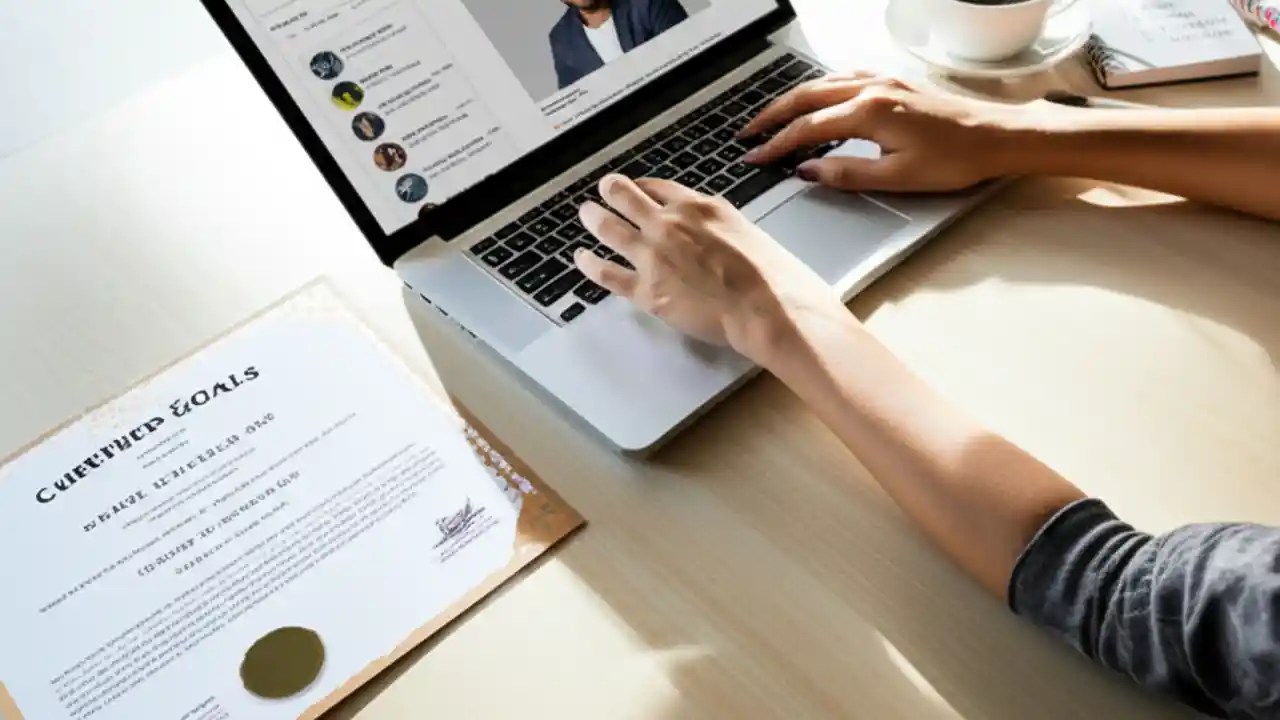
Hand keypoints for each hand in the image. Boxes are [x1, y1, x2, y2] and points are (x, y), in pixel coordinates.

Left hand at [574, 175, 842, 364]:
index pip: (659, 187)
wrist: (765, 306)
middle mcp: (669, 224)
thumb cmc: (769, 275)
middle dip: (612, 190)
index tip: (637, 187)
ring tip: (585, 213)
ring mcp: (653, 256)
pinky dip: (590, 265)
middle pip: (627, 197)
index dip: (643, 186)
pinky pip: (607, 274)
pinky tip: (581, 258)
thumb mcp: (744, 229)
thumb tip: (705, 232)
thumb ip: (715, 226)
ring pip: (609, 228)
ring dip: (594, 218)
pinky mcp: (647, 290)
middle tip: (604, 188)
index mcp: (697, 207)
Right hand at [740, 72, 1034, 191]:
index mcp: (869, 112)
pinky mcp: (895, 82)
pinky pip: (844, 77)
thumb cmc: (956, 159)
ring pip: (823, 82)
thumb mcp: (898, 178)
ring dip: (793, 100)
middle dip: (773, 116)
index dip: (777, 145)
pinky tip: (817, 97)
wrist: (998, 137)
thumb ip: (847, 174)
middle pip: (807, 97)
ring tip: (772, 117)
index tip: (755, 158)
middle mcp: (872, 89)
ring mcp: (883, 81)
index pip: (807, 129)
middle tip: (748, 134)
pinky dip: (821, 87)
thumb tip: (808, 171)